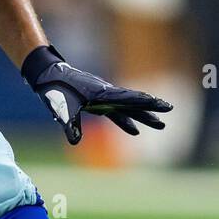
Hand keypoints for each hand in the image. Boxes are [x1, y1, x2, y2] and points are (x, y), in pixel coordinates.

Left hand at [22, 45, 171, 145]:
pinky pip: (116, 113)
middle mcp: (106, 94)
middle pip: (133, 101)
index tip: (161, 104)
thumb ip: (71, 125)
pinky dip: (125, 121)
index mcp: (102, 93)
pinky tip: (134, 131)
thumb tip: (75, 142)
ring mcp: (103, 97)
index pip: (128, 99)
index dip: (145, 102)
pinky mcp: (98, 102)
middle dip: (151, 107)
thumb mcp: (62, 109)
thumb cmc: (55, 89)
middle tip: (169, 110)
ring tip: (159, 124)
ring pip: (127, 108)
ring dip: (142, 116)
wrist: (48, 76)